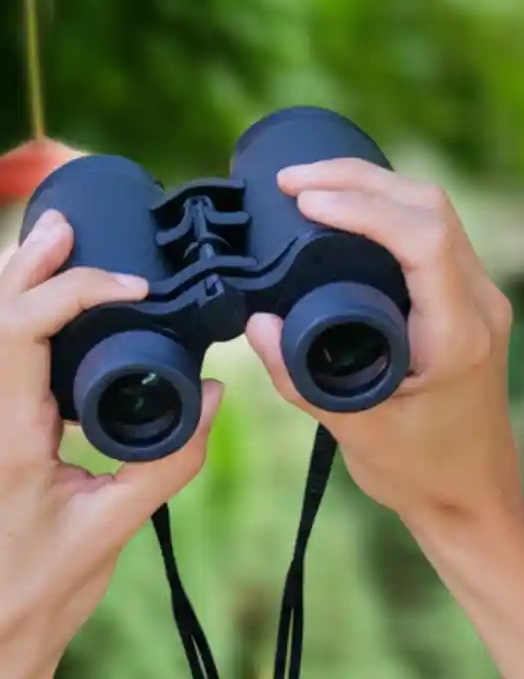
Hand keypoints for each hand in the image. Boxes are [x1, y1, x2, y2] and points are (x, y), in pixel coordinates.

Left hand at [0, 210, 221, 678]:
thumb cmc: (42, 587)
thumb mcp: (116, 524)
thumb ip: (172, 459)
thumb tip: (213, 392)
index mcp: (8, 437)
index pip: (18, 331)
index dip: (72, 291)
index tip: (133, 290)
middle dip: (28, 264)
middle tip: (66, 226)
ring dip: (14, 284)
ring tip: (50, 245)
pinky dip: (14, 322)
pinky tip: (37, 308)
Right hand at [244, 158, 518, 524]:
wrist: (473, 497)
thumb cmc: (422, 472)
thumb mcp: (355, 430)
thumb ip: (300, 378)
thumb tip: (255, 322)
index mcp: (460, 334)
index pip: (424, 240)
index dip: (363, 207)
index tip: (304, 201)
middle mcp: (481, 305)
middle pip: (431, 208)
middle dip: (360, 180)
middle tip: (289, 180)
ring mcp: (481, 299)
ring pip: (435, 213)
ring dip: (374, 188)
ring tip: (307, 185)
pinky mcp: (468, 302)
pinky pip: (434, 235)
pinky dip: (388, 211)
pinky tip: (345, 210)